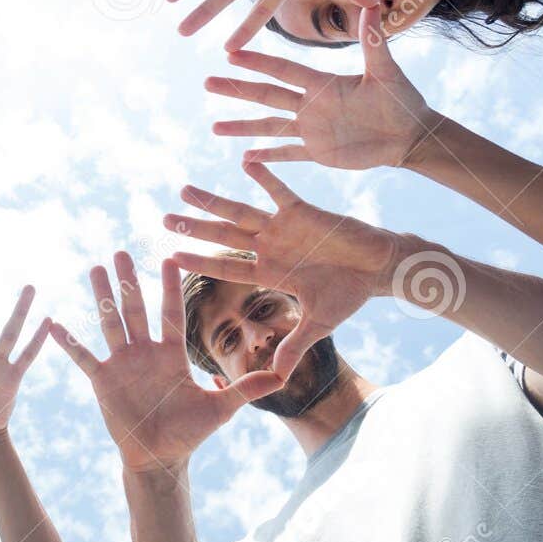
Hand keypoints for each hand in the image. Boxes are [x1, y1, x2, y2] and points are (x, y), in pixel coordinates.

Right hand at [51, 253, 280, 473]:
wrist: (159, 457)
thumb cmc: (189, 432)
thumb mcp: (220, 408)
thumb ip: (246, 388)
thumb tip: (282, 377)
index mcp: (171, 353)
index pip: (171, 312)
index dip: (170, 286)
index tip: (169, 257)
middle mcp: (145, 351)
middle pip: (136, 308)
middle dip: (128, 280)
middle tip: (121, 251)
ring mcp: (122, 363)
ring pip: (110, 322)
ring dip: (102, 297)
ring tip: (94, 269)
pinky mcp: (102, 380)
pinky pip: (83, 356)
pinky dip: (68, 342)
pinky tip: (54, 324)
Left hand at [164, 166, 398, 379]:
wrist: (379, 269)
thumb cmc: (350, 295)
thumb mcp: (318, 325)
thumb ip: (294, 348)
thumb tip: (275, 379)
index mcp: (269, 273)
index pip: (226, 269)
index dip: (199, 263)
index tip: (169, 257)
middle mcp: (269, 248)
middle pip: (223, 238)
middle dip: (194, 229)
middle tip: (163, 219)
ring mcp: (283, 228)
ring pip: (239, 212)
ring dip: (212, 202)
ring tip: (184, 190)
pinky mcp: (302, 211)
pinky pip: (278, 191)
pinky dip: (263, 177)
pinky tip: (243, 162)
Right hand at [211, 8, 438, 168]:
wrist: (411, 135)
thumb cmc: (403, 100)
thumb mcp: (386, 70)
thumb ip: (373, 40)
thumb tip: (372, 2)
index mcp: (322, 83)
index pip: (283, 70)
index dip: (258, 63)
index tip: (230, 53)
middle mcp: (310, 104)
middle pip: (266, 95)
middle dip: (236, 90)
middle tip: (207, 83)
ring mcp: (311, 129)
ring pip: (269, 126)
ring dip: (242, 126)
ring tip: (214, 127)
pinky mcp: (318, 152)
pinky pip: (288, 154)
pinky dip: (268, 157)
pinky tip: (246, 158)